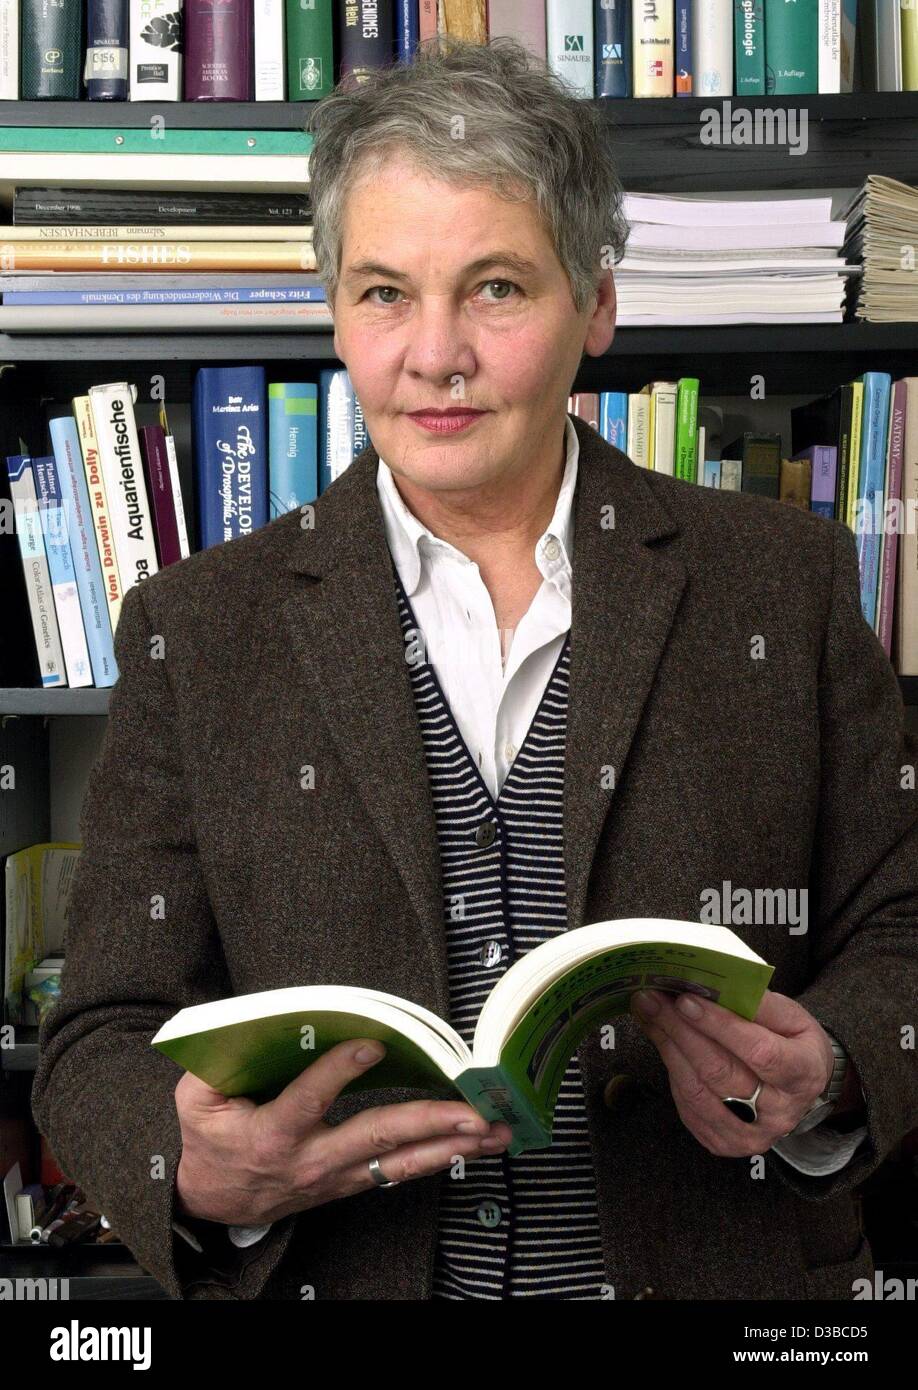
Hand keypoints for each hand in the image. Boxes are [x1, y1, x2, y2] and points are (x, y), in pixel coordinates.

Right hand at [174, 1039, 512, 1225]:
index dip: (339, 1071)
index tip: (373, 1044)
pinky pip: (401, 1171)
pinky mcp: (351, 1183)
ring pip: (402, 1161)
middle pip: (378, 1138)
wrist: (211, 1202)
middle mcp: (313, 1160)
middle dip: (430, 1121)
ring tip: (496, 1130)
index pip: (310, 1099)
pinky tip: (476, 1144)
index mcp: (273, 1134)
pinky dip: (441, 1156)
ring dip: (453, 1145)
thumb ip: (216, 1063)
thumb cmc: (210, 1138)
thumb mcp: (196, 1098)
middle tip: (475, 1111)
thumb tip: (249, 1024)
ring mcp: (337, 1176)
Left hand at [629, 987, 837, 1157]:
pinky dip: (671, 1071)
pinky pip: (689, 1108)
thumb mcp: (790, 1016)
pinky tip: (661, 1041)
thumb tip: (711, 988)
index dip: (719, 1026)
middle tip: (652, 1000)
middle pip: (720, 1073)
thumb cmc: (792, 1042)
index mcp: (804, 1074)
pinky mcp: (726, 1142)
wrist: (799, 1084)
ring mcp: (752, 1135)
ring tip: (648, 1015)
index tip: (686, 1001)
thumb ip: (756, 1003)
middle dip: (680, 1032)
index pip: (759, 1052)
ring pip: (698, 1092)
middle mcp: (780, 1113)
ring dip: (667, 1049)